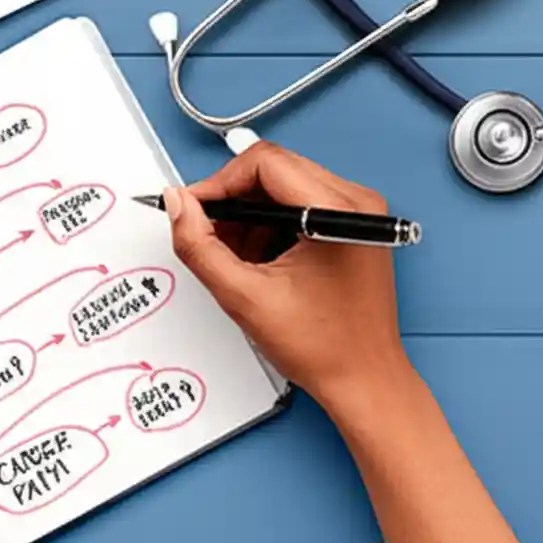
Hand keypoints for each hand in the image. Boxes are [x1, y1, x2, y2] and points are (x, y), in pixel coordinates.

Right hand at [165, 142, 409, 407]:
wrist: (363, 380)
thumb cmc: (324, 347)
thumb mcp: (245, 297)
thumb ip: (201, 247)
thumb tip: (178, 204)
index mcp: (338, 211)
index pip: (265, 163)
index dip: (220, 182)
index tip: (192, 207)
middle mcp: (356, 201)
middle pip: (275, 170)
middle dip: (233, 200)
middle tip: (206, 233)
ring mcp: (357, 213)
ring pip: (284, 187)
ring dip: (250, 215)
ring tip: (235, 257)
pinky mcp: (351, 226)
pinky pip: (300, 205)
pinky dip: (270, 226)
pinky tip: (259, 261)